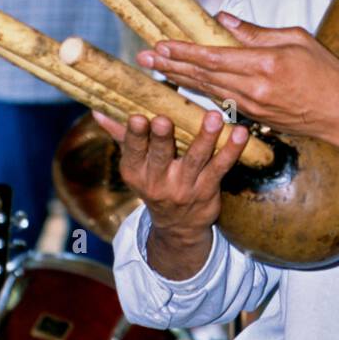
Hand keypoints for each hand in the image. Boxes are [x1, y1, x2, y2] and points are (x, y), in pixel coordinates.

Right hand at [91, 108, 247, 242]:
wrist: (178, 227)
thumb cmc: (154, 183)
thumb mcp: (135, 166)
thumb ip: (121, 136)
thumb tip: (98, 111)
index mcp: (136, 171)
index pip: (133, 150)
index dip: (135, 135)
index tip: (137, 118)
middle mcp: (158, 181)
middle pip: (161, 156)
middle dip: (163, 138)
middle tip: (165, 120)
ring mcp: (184, 186)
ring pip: (195, 159)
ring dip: (205, 138)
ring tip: (213, 118)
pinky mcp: (207, 190)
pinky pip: (221, 168)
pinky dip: (231, 150)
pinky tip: (240, 133)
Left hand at [140, 12, 338, 150]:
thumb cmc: (328, 74)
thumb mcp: (299, 40)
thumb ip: (258, 32)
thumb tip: (224, 21)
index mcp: (265, 65)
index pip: (213, 57)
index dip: (184, 51)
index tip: (162, 43)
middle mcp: (254, 89)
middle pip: (202, 75)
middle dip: (172, 65)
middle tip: (145, 56)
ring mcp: (253, 107)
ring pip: (207, 91)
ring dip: (180, 79)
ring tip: (157, 69)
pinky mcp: (255, 118)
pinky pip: (221, 101)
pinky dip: (200, 92)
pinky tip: (186, 85)